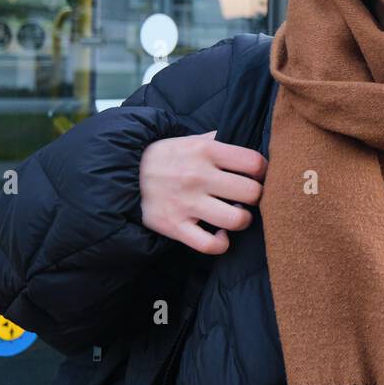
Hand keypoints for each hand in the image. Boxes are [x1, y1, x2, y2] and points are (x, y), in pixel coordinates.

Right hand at [138, 130, 266, 254]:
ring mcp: (186, 203)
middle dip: (256, 197)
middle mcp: (197, 176)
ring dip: (242, 220)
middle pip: (252, 193)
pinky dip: (220, 243)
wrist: (120, 174)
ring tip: (235, 214)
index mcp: (205, 150)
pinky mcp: (174, 226)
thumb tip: (248, 140)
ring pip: (237, 220)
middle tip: (247, 197)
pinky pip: (211, 245)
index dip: (263, 171)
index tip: (258, 176)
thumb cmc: (163, 157)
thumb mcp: (189, 139)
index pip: (254, 162)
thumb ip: (218, 140)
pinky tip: (218, 233)